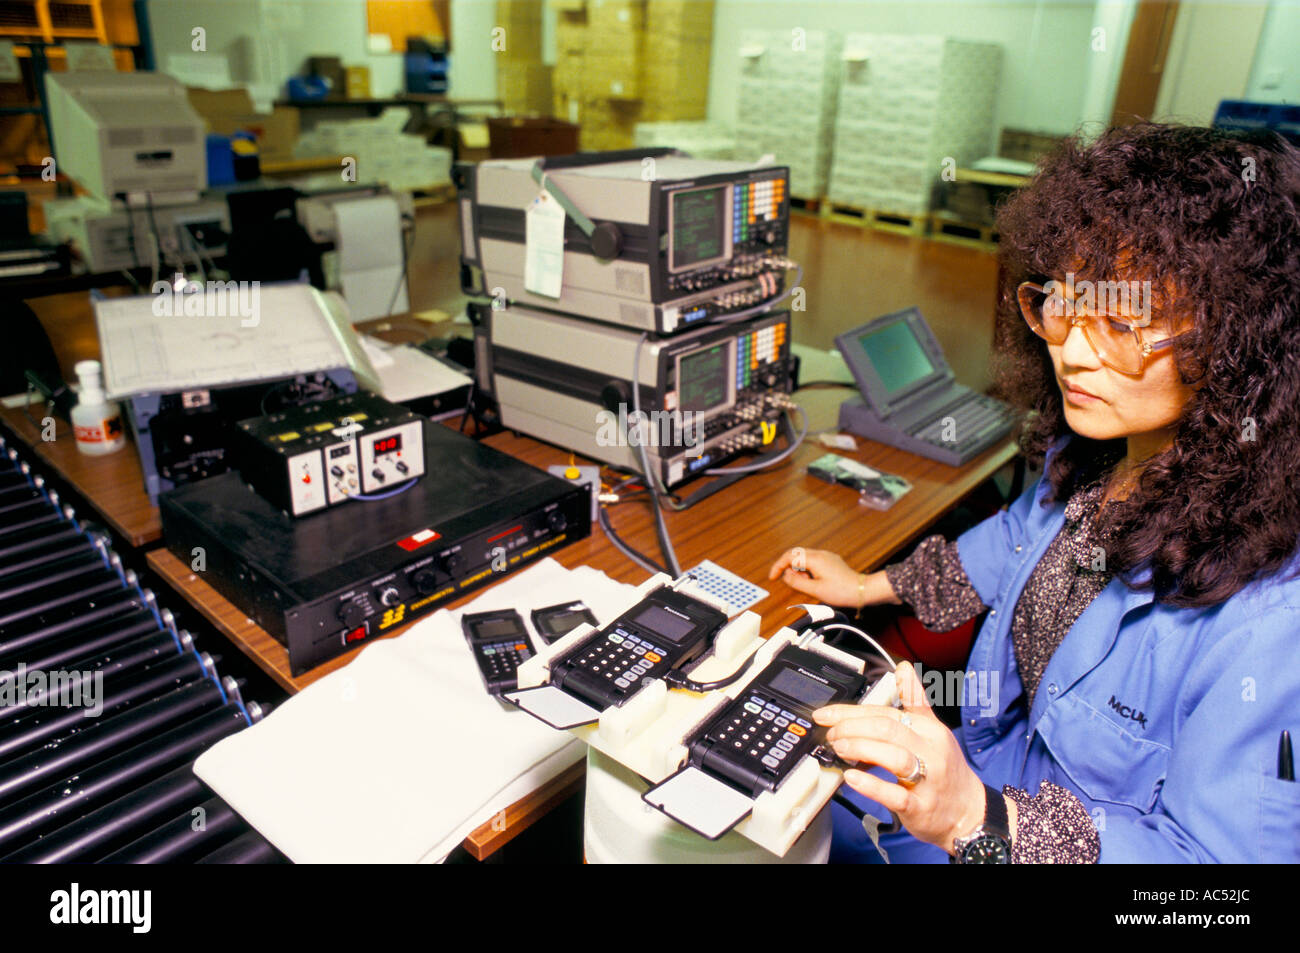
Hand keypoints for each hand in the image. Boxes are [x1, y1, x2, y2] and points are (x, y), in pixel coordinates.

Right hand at [767, 548, 863, 606]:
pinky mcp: (830, 560)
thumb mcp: (815, 591)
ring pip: (803, 558)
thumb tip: (785, 576)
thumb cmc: (842, 592)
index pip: (789, 557)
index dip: (778, 566)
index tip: (773, 577)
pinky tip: (813, 581)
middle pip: (795, 555)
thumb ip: (797, 583)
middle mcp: (820, 554)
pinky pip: (812, 561)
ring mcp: (826, 556)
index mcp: (815, 559)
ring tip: (807, 585)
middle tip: (792, 583)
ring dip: (799, 570)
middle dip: (789, 568)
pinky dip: (807, 570)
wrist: (862, 590)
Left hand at [814, 661, 992, 854]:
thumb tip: (903, 668)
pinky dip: (872, 785)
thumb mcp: (933, 730)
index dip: (851, 712)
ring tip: (840, 750)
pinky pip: (895, 795)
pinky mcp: (921, 808)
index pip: (886, 712)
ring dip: (861, 749)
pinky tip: (852, 778)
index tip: (826, 715)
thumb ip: (915, 700)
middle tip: (832, 735)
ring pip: (894, 757)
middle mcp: (930, 751)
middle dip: (853, 728)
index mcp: (928, 730)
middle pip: (888, 729)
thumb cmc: (945, 768)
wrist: (967, 811)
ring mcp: (927, 780)